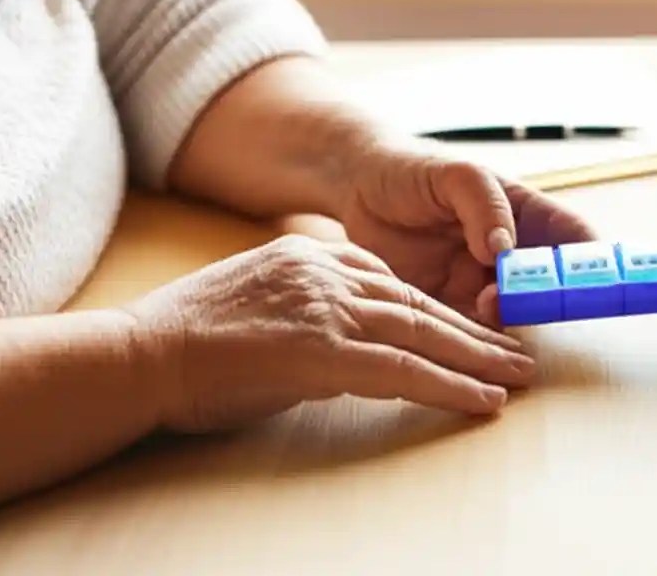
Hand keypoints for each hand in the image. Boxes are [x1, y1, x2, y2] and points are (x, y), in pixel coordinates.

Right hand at [124, 235, 535, 431]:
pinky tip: (484, 400)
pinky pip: (405, 370)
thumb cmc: (187, 339)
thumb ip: (307, 307)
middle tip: (516, 354)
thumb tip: (340, 337)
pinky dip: (451, 387)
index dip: (441, 313)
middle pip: (420, 304)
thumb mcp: (257, 298)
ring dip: (478, 360)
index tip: (472, 332)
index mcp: (312, 256)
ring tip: (517, 378)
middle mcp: (328, 273)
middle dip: (474, 333)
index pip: (394, 284)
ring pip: (424, 333)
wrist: (140, 354)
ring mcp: (327, 309)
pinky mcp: (323, 351)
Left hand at [335, 144, 593, 324]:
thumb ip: (485, 206)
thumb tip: (504, 249)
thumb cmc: (413, 170)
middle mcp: (513, 254)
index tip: (601, 283)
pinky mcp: (449, 306)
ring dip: (510, 320)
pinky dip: (477, 340)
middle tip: (523, 297)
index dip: (597, 264)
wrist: (357, 189)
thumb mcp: (456, 175)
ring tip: (484, 307)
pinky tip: (470, 336)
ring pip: (515, 312)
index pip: (577, 241)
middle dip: (548, 299)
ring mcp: (483, 283)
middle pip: (550, 286)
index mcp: (527, 215)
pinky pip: (473, 330)